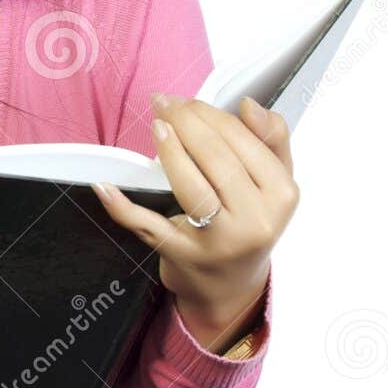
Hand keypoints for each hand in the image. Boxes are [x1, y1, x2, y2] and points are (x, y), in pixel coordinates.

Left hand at [92, 94, 299, 347]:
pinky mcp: (184, 257)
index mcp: (282, 196)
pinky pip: (150, 227)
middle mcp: (256, 221)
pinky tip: (104, 185)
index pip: (244, 141)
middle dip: (187, 123)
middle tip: (165, 104)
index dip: (212, 114)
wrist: (230, 287)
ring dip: (170, 151)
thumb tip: (250, 105)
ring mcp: (219, 243)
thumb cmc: (249, 222)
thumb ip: (272, 141)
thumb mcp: (274, 184)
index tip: (186, 101)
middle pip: (218, 160)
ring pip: (192, 188)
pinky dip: (123, 208)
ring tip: (157, 125)